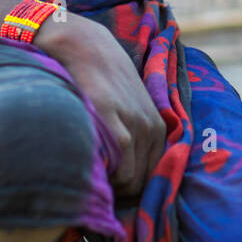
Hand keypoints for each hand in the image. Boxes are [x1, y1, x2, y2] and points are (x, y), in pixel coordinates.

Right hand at [36, 12, 167, 201]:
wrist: (84, 46)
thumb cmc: (101, 79)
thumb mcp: (127, 106)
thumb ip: (130, 134)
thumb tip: (120, 174)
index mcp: (157, 126)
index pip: (153, 177)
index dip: (132, 191)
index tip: (111, 193)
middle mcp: (150, 127)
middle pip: (142, 184)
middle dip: (121, 195)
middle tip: (98, 192)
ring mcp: (133, 124)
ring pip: (131, 181)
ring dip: (111, 190)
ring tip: (90, 181)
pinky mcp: (112, 120)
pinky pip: (119, 169)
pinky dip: (107, 180)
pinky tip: (89, 171)